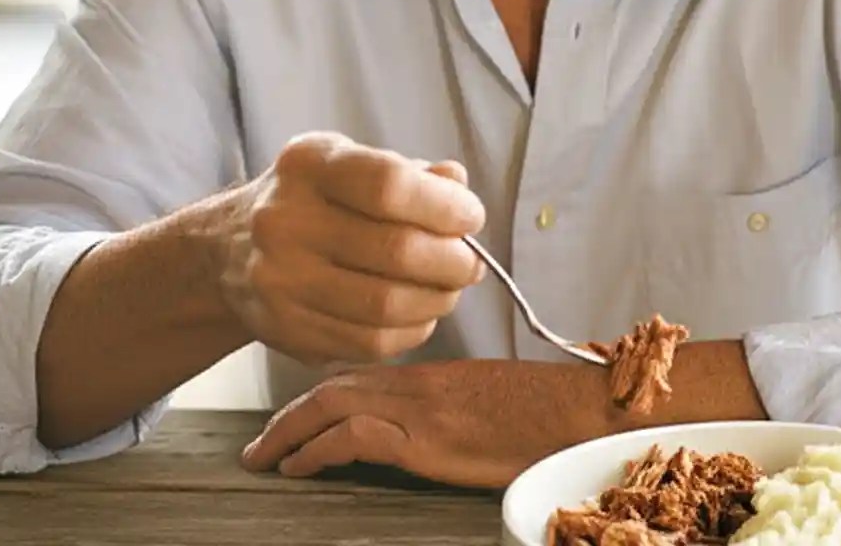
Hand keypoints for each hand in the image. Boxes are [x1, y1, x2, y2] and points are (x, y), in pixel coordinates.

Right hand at [216, 132, 485, 364]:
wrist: (229, 250)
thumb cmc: (312, 201)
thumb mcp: (350, 166)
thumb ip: (409, 174)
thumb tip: (457, 183)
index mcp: (308, 166)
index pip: (388, 185)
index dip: (444, 206)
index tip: (470, 218)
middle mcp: (284, 221)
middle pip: (395, 252)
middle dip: (452, 262)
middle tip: (470, 264)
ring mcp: (280, 281)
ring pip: (385, 306)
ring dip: (436, 301)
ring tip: (447, 289)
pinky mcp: (285, 330)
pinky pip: (369, 343)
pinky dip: (410, 331)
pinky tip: (417, 314)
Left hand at [240, 342, 764, 487]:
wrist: (583, 408)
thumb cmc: (551, 412)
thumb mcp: (494, 402)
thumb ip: (458, 407)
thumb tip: (442, 427)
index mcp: (434, 375)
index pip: (360, 373)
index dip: (318, 393)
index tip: (295, 416)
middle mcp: (419, 383)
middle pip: (334, 384)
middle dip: (288, 413)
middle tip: (257, 443)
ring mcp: (422, 408)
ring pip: (331, 403)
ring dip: (287, 431)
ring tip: (261, 458)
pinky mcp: (429, 439)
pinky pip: (354, 436)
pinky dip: (316, 450)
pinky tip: (297, 468)